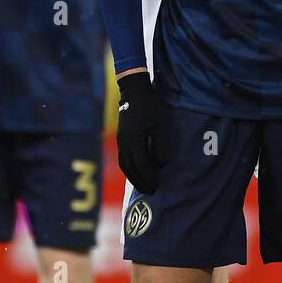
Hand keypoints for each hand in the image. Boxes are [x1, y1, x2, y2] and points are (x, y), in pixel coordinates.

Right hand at [116, 70, 168, 193]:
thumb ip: (160, 144)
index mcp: (133, 140)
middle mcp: (124, 142)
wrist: (133, 91)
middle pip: (130, 169)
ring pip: (124, 165)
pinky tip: (137, 171)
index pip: (141, 165)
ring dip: (134, 177)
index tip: (157, 185)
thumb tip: (161, 163)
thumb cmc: (148, 106)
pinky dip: (130, 168)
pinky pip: (123, 158)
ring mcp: (120, 140)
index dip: (149, 177)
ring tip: (143, 186)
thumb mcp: (159, 124)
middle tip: (151, 191)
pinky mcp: (121, 137)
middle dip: (140, 181)